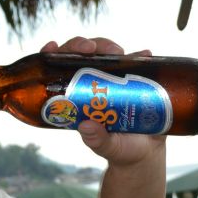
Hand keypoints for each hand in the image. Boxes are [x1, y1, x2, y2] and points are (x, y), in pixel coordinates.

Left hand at [39, 36, 165, 165]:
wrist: (146, 152)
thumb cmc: (119, 149)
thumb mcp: (106, 147)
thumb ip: (97, 140)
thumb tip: (86, 127)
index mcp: (76, 97)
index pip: (57, 70)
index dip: (52, 55)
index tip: (52, 47)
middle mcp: (92, 83)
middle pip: (81, 56)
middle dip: (83, 46)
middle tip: (91, 49)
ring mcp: (114, 79)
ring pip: (105, 54)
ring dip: (108, 47)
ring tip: (118, 52)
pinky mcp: (136, 78)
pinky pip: (136, 62)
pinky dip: (139, 56)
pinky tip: (144, 54)